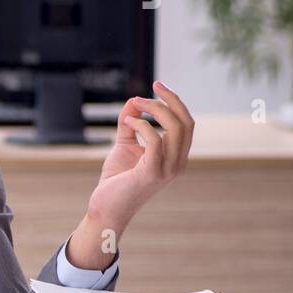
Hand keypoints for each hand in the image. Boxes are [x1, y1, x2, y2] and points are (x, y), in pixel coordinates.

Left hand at [84, 79, 194, 239]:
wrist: (106, 207)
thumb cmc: (116, 178)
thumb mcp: (125, 144)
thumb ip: (130, 123)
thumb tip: (134, 100)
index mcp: (176, 156)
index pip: (186, 123)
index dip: (175, 102)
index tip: (157, 85)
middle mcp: (178, 163)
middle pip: (186, 122)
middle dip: (171, 99)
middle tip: (154, 84)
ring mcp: (168, 169)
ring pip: (175, 128)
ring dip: (155, 109)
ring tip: (136, 103)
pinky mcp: (152, 173)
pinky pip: (155, 140)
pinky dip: (142, 124)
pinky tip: (127, 122)